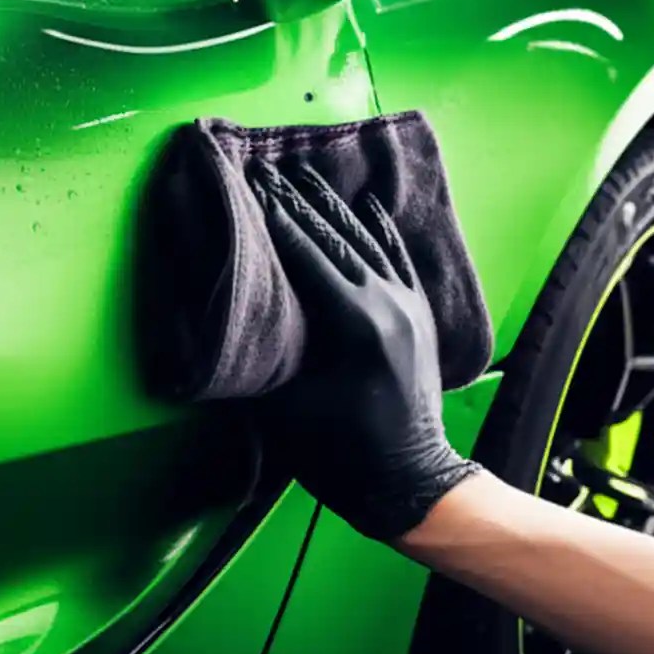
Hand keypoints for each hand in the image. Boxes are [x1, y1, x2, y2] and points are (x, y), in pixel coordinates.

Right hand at [249, 161, 480, 540]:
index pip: (305, 255)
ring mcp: (408, 306)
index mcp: (352, 323)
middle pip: (335, 239)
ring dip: (334, 208)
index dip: (275, 219)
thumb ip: (264, 352)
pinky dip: (382, 229)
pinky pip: (399, 258)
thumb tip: (234, 310)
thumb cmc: (335, 452)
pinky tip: (370, 203)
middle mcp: (385, 303)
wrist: (407, 482)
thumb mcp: (283, 404)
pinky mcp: (419, 314)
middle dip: (298, 204)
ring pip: (366, 241)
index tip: (251, 186)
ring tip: (306, 175)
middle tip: (268, 171)